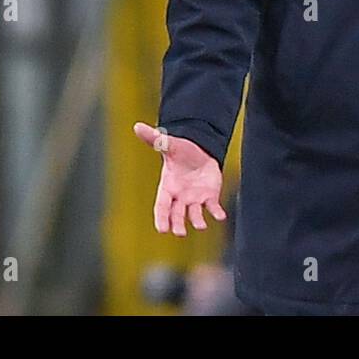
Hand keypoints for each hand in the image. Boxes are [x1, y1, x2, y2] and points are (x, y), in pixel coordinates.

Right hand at [133, 122, 226, 236]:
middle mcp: (180, 197)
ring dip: (197, 221)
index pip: (162, 206)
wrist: (200, 152)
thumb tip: (137, 126)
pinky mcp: (210, 197)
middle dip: (177, 224)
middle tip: (179, 232)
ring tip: (201, 226)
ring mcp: (195, 199)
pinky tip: (221, 216)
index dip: (161, 218)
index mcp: (168, 187)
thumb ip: (155, 139)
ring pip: (194, 214)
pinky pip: (212, 207)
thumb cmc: (181, 151)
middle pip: (176, 215)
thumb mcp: (170, 144)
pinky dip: (216, 213)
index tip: (162, 229)